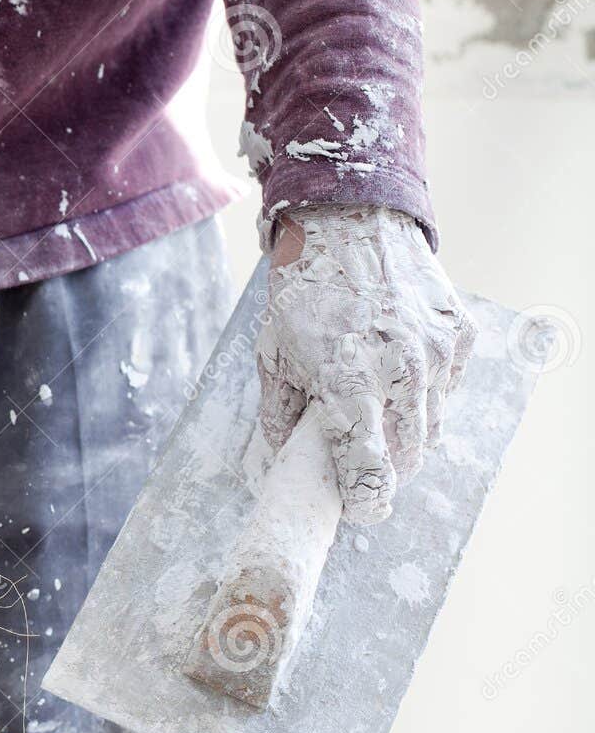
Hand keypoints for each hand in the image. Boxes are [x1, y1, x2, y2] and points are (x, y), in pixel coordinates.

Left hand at [255, 205, 475, 524]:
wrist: (350, 225)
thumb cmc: (303, 294)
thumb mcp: (273, 355)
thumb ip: (280, 416)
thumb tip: (282, 460)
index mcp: (348, 385)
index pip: (372, 475)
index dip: (366, 502)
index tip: (358, 507)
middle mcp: (401, 373)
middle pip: (408, 460)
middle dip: (384, 469)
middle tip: (359, 459)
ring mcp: (437, 354)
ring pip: (431, 429)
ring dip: (404, 434)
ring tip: (374, 409)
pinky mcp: (460, 337)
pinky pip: (447, 391)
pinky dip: (424, 395)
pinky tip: (395, 371)